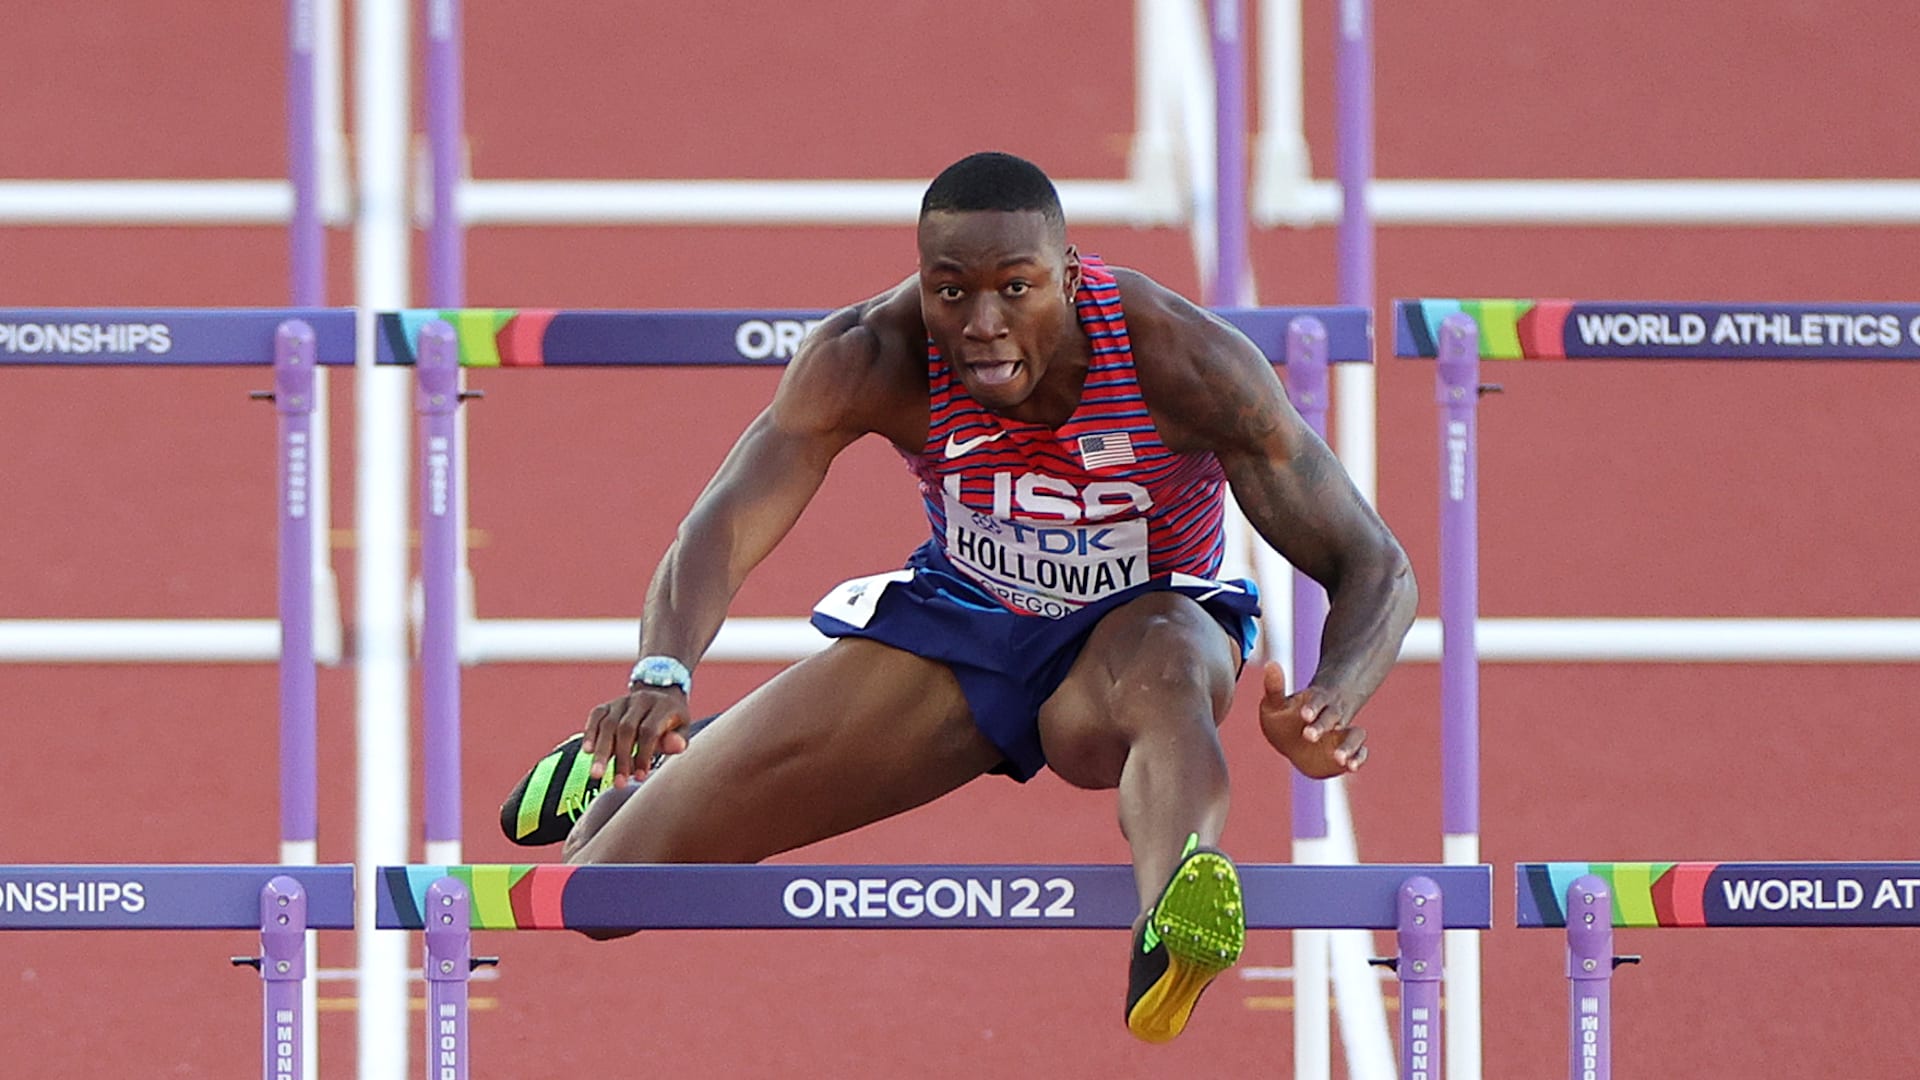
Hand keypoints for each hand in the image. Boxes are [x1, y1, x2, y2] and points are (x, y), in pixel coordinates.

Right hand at [582, 686, 693, 786]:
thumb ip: (678, 740)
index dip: (643, 755)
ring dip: (602, 752)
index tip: (640, 777)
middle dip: (621, 758)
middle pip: (626, 728)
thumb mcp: (682, 731)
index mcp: (663, 706)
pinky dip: (590, 733)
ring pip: (608, 725)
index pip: (649, 731)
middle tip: (618, 783)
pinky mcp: (608, 705)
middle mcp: (641, 700)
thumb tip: (676, 746)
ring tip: (597, 775)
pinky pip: (596, 716)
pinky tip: (588, 751)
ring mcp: (622, 701)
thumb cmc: (672, 723)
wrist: (660, 697)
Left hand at [1257, 661, 1366, 778]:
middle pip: (1332, 718)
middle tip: (1309, 737)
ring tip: (1339, 759)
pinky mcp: (1347, 749)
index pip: (1316, 702)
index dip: (1312, 707)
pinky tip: (1351, 767)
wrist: (1296, 739)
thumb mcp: (1275, 703)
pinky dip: (1358, 758)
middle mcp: (1331, 716)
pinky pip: (1360, 751)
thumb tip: (1270, 663)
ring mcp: (1342, 732)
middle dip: (1323, 727)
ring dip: (1348, 746)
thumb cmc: (1285, 718)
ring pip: (1354, 735)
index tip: (1303, 715)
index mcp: (1315, 703)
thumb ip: (1274, 687)